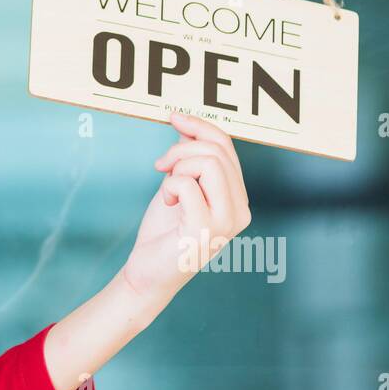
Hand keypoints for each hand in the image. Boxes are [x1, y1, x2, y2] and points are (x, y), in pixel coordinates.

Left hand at [120, 111, 251, 305]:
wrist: (148, 272)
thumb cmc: (164, 230)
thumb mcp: (178, 184)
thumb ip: (188, 158)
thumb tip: (184, 123)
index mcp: (237, 198)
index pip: (227, 147)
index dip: (200, 125)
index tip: (174, 117)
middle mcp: (240, 210)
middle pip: (217, 151)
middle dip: (181, 148)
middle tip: (161, 165)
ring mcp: (226, 223)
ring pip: (208, 163)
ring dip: (177, 166)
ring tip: (166, 186)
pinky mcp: (205, 231)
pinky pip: (187, 185)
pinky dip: (170, 186)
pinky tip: (167, 202)